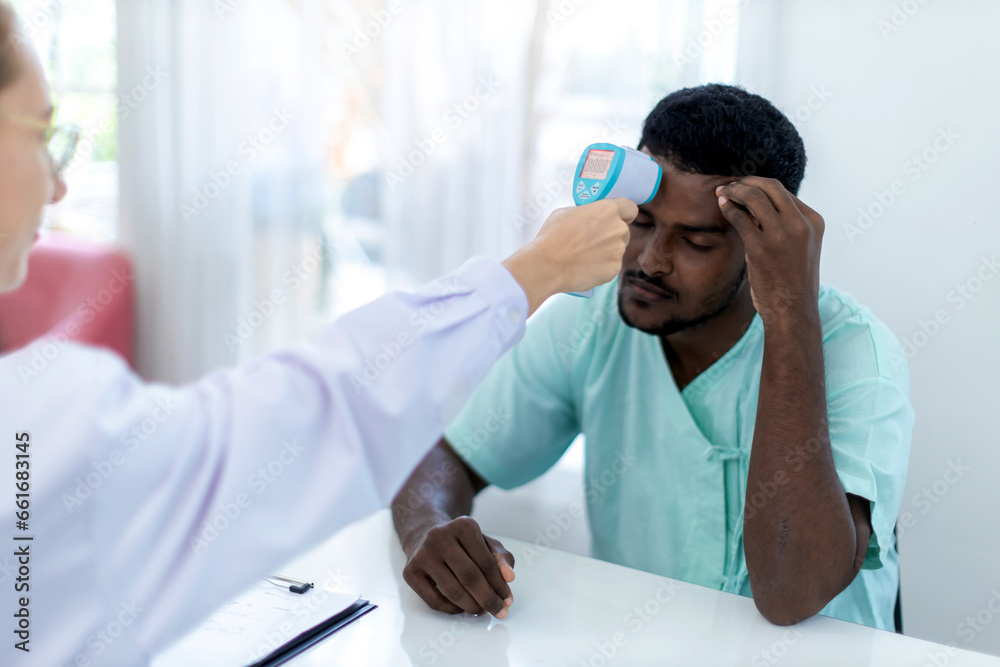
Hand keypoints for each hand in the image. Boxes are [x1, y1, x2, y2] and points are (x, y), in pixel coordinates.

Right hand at [402, 516, 515, 618]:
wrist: (424, 536)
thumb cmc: (460, 543)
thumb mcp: (484, 543)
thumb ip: (501, 558)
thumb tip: (509, 577)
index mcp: (463, 525)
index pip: (487, 562)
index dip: (500, 585)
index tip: (508, 599)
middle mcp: (440, 536)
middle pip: (470, 577)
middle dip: (489, 599)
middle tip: (500, 611)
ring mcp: (423, 554)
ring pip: (453, 591)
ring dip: (472, 607)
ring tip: (482, 611)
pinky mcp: (410, 571)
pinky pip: (434, 601)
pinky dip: (452, 609)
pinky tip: (462, 608)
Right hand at [503, 199, 634, 313]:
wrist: (546, 265)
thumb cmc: (551, 236)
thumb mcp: (564, 213)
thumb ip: (584, 213)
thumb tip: (588, 218)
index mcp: (607, 210)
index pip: (630, 208)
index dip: (624, 214)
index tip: (616, 219)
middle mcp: (618, 228)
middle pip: (624, 231)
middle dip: (612, 235)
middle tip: (593, 242)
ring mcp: (618, 250)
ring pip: (618, 250)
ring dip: (606, 252)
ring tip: (585, 257)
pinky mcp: (614, 269)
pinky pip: (612, 266)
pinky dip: (602, 267)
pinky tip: (585, 267)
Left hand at [715, 177, 824, 324]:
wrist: (793, 310)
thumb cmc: (792, 281)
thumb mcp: (800, 246)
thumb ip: (785, 224)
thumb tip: (755, 204)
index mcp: (814, 221)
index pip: (783, 192)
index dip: (760, 185)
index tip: (744, 186)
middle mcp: (800, 223)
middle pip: (770, 186)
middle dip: (746, 181)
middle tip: (730, 185)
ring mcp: (781, 234)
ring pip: (754, 197)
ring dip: (734, 191)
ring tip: (722, 192)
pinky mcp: (761, 247)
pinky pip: (740, 217)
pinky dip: (728, 208)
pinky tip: (722, 206)